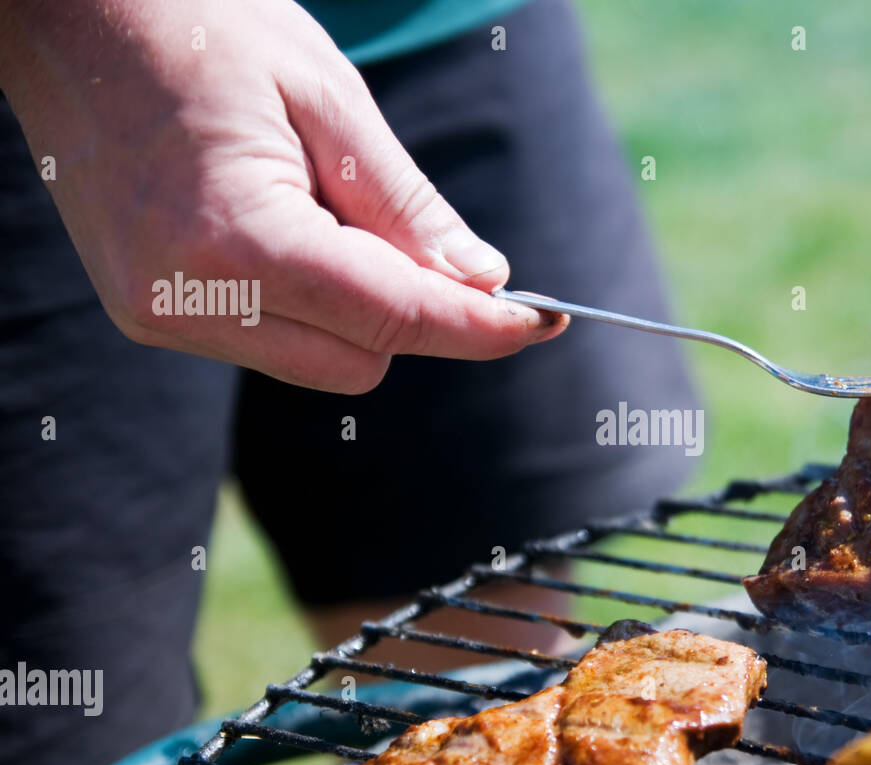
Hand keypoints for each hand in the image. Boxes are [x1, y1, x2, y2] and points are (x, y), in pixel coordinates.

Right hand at [0, 0, 566, 392]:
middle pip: (364, 360)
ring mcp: (159, 315)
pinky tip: (281, 228)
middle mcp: (189, 300)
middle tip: (423, 239)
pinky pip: (269, 340)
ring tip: (320, 207)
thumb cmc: (201, 24)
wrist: (66, 10)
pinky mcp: (147, 315)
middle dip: (414, 314)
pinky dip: (307, 304)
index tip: (543, 322)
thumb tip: (482, 280)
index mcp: (239, 241)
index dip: (479, 327)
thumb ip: (407, 205)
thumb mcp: (327, 97)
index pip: (394, 318)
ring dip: (358, 310)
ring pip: (320, 361)